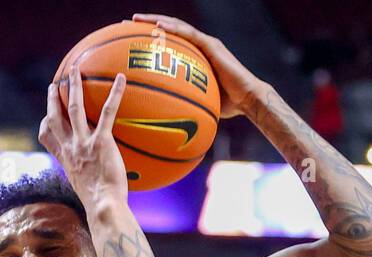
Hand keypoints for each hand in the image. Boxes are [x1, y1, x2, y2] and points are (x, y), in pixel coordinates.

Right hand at [39, 66, 128, 207]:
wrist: (103, 205)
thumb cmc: (100, 203)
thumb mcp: (86, 188)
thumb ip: (88, 175)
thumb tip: (99, 176)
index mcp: (65, 159)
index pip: (46, 138)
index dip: (44, 124)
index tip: (46, 115)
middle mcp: (70, 148)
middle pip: (55, 117)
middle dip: (53, 99)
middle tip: (55, 84)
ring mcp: (84, 143)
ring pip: (74, 107)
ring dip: (73, 87)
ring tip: (75, 70)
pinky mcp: (101, 141)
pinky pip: (107, 112)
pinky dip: (114, 93)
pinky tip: (121, 78)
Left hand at [132, 13, 262, 118]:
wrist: (248, 100)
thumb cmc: (225, 106)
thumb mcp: (196, 104)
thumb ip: (181, 104)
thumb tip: (161, 121)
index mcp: (194, 57)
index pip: (168, 43)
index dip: (148, 40)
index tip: (128, 41)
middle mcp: (198, 46)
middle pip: (168, 30)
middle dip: (145, 25)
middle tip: (123, 24)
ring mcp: (205, 43)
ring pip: (175, 26)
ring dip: (154, 21)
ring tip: (134, 20)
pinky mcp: (211, 45)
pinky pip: (188, 34)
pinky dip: (172, 29)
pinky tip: (157, 26)